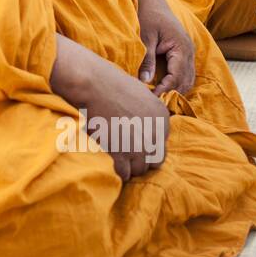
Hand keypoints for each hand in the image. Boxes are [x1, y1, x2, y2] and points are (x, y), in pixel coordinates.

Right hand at [50, 35, 170, 181]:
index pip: (162, 144)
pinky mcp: (122, 153)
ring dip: (129, 165)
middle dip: (141, 158)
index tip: (133, 142)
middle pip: (155, 160)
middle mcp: (155, 134)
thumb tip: (145, 128)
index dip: (147, 145)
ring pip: (140, 169)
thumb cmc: (111, 83)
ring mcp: (139, 145)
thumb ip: (148, 114)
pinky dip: (118, 170)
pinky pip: (125, 172)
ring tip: (117, 157)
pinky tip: (111, 162)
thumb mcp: (140, 94)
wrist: (93, 84)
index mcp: (162, 118)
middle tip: (126, 153)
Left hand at [133, 0, 194, 95]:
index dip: (165, 89)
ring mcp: (188, 53)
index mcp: (182, 47)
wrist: (152, 1)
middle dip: (172, 94)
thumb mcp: (145, 37)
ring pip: (187, 80)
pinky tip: (163, 91)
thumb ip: (147, 59)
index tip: (151, 98)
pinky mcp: (183, 54)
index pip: (177, 75)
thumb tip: (145, 82)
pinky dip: (176, 84)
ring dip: (175, 91)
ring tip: (159, 101)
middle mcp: (189, 52)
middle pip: (185, 81)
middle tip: (155, 105)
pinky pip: (184, 74)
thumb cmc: (148, 16)